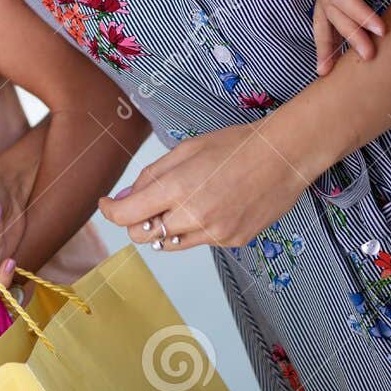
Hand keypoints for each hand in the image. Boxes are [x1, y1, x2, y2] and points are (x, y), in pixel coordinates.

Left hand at [97, 120, 306, 249]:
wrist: (283, 156)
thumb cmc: (234, 145)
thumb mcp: (184, 150)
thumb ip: (150, 177)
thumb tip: (121, 200)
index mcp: (176, 188)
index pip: (125, 216)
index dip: (110, 211)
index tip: (108, 204)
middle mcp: (193, 216)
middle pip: (142, 236)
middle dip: (137, 221)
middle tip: (147, 203)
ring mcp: (214, 233)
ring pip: (170, 244)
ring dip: (166, 227)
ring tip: (186, 201)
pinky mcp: (232, 241)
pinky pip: (200, 241)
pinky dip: (196, 228)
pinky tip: (214, 205)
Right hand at [308, 0, 390, 74]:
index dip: (359, 14)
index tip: (381, 30)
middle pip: (332, 9)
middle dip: (348, 34)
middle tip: (369, 56)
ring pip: (325, 16)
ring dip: (329, 43)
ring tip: (326, 72)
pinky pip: (329, 15)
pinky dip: (329, 36)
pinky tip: (327, 59)